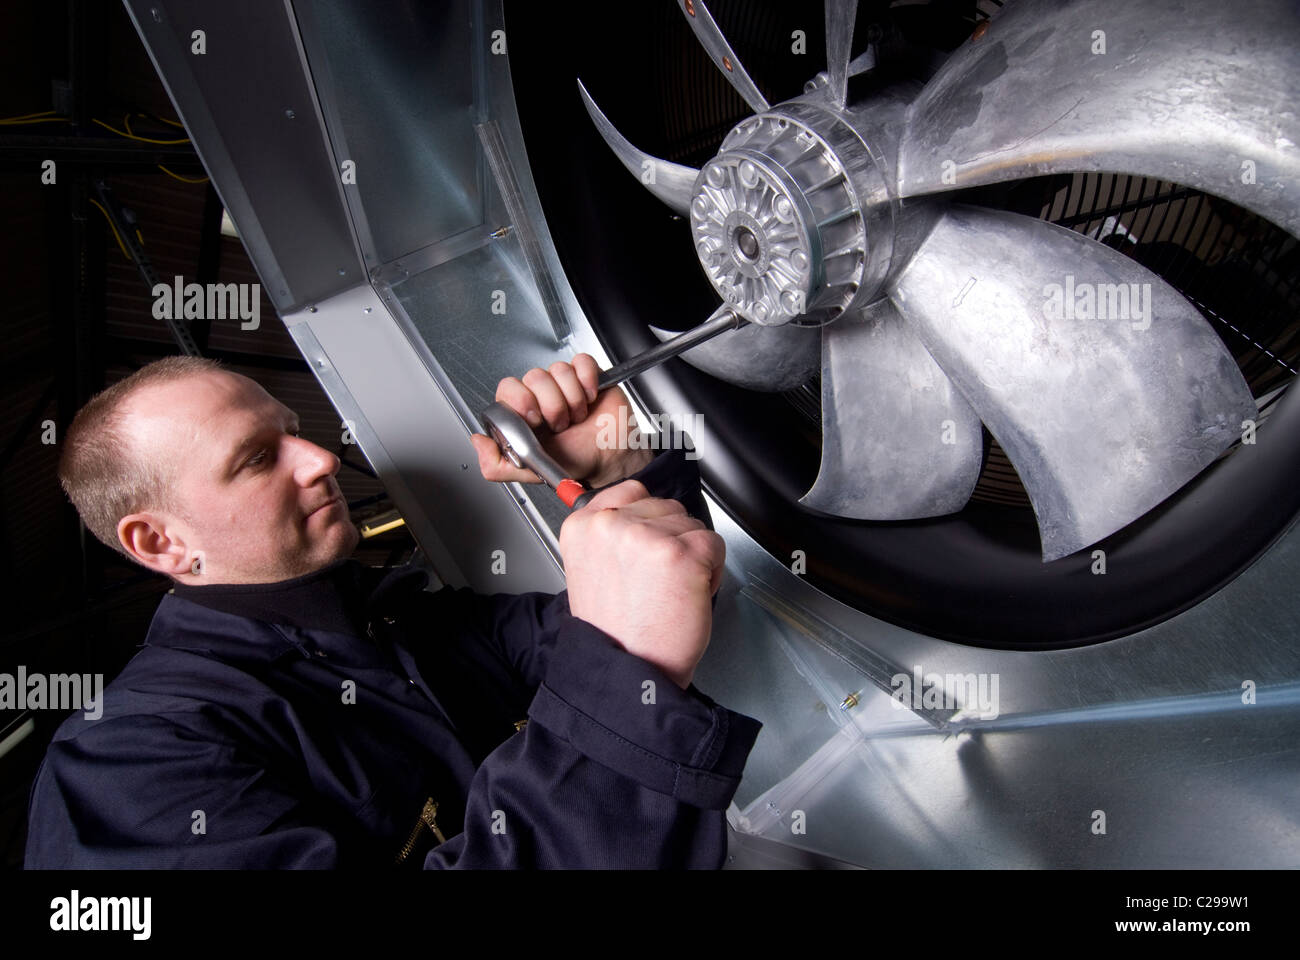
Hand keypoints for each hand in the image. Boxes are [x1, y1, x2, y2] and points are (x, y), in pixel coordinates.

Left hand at [470, 354, 652, 487]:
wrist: (609, 459)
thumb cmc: (574, 462)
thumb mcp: (529, 472)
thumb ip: (496, 465)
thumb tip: (478, 441)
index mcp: (522, 413)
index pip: (509, 388)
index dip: (522, 401)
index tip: (536, 420)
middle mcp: (540, 395)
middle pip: (534, 376)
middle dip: (551, 404)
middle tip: (560, 424)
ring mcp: (563, 384)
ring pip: (559, 370)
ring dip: (572, 399)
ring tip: (577, 418)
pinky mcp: (586, 374)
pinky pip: (582, 362)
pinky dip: (588, 381)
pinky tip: (590, 399)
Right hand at [558, 480, 724, 688]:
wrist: (628, 672)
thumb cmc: (616, 631)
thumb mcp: (591, 570)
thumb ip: (610, 535)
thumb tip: (641, 512)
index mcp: (583, 527)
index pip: (631, 492)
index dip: (649, 521)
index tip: (647, 548)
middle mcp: (611, 526)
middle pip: (666, 507)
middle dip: (672, 540)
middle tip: (658, 581)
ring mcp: (646, 537)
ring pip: (692, 525)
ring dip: (692, 555)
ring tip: (669, 590)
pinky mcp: (681, 553)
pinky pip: (713, 544)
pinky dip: (711, 570)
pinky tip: (687, 594)